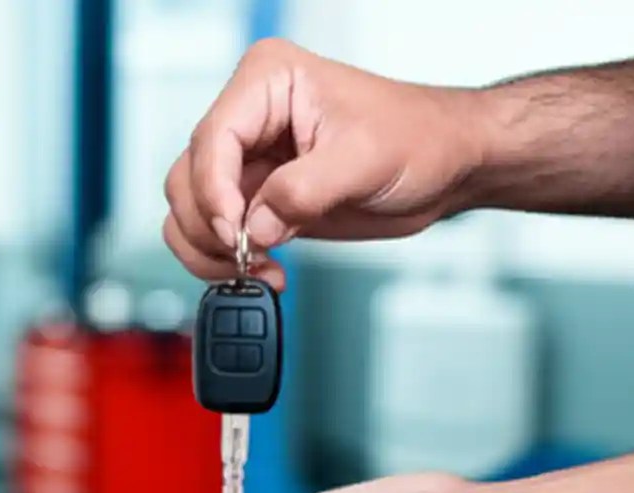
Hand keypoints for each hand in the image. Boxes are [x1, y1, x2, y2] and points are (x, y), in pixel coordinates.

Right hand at [164, 39, 488, 288]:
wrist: (446, 167)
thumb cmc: (420, 138)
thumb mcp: (366, 157)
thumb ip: (304, 189)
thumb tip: (257, 226)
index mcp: (268, 81)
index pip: (212, 138)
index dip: (215, 192)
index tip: (238, 234)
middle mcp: (247, 117)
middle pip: (187, 179)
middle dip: (212, 227)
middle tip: (251, 256)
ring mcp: (246, 161)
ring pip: (188, 211)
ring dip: (211, 250)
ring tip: (260, 267)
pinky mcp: (254, 199)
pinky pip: (210, 233)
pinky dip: (223, 261)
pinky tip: (263, 269)